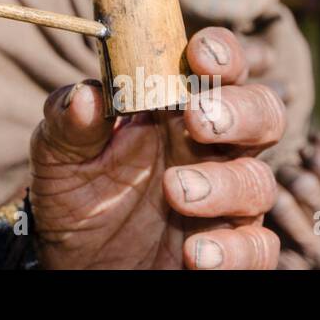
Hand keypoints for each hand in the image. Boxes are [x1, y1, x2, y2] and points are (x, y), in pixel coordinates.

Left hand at [29, 27, 284, 268]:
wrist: (75, 266)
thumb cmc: (76, 197)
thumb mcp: (58, 157)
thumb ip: (67, 123)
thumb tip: (83, 94)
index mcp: (174, 109)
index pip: (215, 68)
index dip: (220, 53)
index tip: (200, 53)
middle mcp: (210, 149)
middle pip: (261, 113)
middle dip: (239, 110)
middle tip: (198, 118)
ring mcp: (225, 200)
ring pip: (258, 180)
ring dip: (224, 183)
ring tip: (175, 191)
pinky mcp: (230, 250)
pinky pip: (257, 247)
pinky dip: (233, 249)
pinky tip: (196, 253)